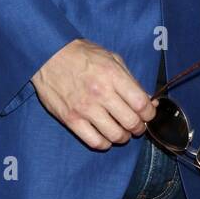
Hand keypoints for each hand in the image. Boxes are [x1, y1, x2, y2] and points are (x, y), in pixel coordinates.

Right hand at [32, 38, 158, 150]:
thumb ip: (131, 80)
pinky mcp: (71, 120)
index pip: (141, 104)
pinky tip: (105, 136)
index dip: (150, 113)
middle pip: (131, 122)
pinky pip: (95, 142)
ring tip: (121, 131)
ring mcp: (85, 108)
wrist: (49, 55)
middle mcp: (100, 93)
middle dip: (139, 127)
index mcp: (113, 76)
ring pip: (115, 135)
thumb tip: (148, 101)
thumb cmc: (82, 55)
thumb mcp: (112, 59)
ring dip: (123, 137)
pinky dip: (105, 143)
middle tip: (137, 125)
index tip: (148, 113)